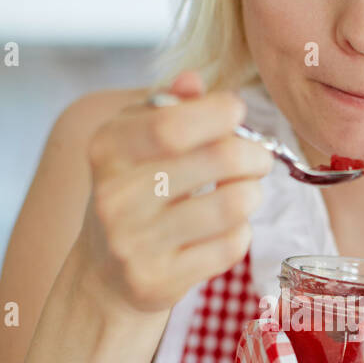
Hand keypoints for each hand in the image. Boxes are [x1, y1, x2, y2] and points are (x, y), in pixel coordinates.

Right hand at [77, 69, 273, 318]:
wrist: (105, 274)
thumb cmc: (134, 194)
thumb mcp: (134, 142)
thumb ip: (166, 107)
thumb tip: (194, 81)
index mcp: (107, 149)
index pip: (171, 125)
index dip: (218, 113)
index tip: (237, 111)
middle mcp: (115, 197)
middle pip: (217, 160)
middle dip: (254, 154)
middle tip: (258, 157)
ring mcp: (134, 243)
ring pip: (232, 205)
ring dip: (252, 193)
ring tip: (244, 191)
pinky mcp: (158, 281)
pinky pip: (230, 247)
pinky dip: (241, 233)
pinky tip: (225, 229)